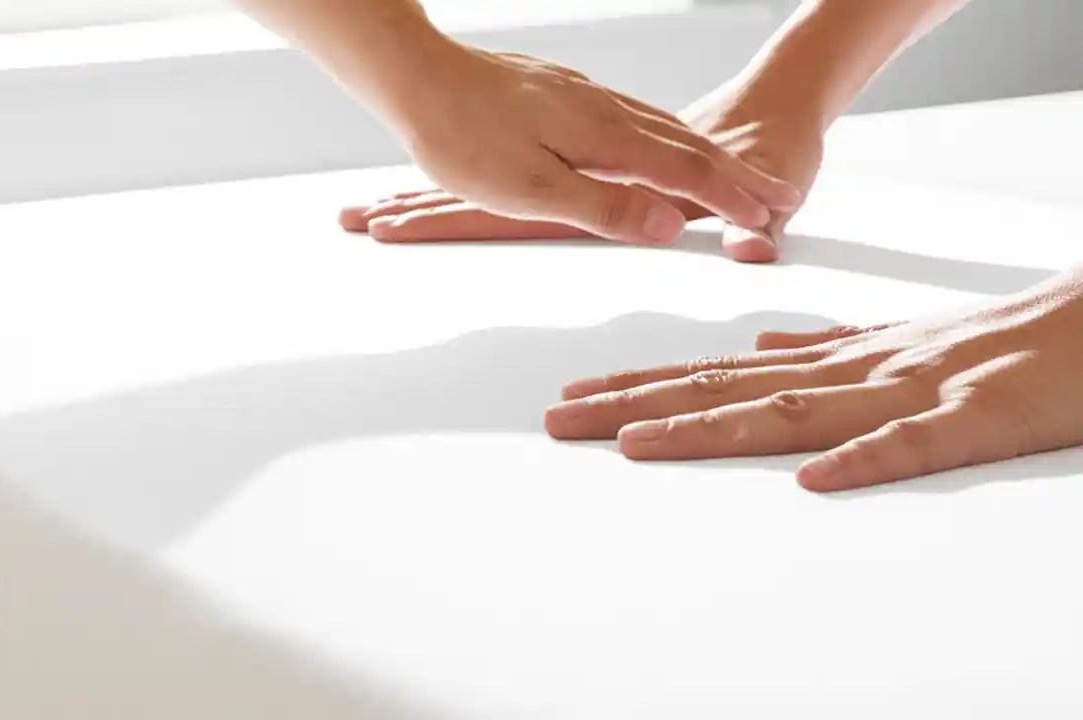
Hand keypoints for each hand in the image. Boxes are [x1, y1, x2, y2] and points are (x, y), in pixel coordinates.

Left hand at [339, 77, 824, 262]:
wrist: (418, 76)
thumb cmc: (463, 138)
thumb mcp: (530, 188)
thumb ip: (602, 206)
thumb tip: (669, 226)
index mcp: (605, 136)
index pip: (688, 171)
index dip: (732, 197)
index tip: (772, 216)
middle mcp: (604, 110)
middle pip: (688, 144)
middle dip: (735, 173)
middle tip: (779, 194)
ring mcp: (585, 98)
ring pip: (662, 127)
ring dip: (705, 154)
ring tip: (736, 173)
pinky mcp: (564, 94)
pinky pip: (633, 118)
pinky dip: (664, 138)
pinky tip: (658, 143)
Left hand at [543, 268, 1082, 491]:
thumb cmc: (995, 341)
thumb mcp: (894, 341)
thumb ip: (823, 347)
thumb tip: (757, 348)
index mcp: (836, 359)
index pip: (719, 373)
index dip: (643, 386)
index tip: (577, 397)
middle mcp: (853, 370)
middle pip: (728, 390)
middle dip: (638, 405)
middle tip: (561, 420)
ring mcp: (911, 391)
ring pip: (795, 412)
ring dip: (711, 426)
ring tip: (635, 443)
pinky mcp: (976, 418)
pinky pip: (916, 444)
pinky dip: (864, 458)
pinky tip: (811, 479)